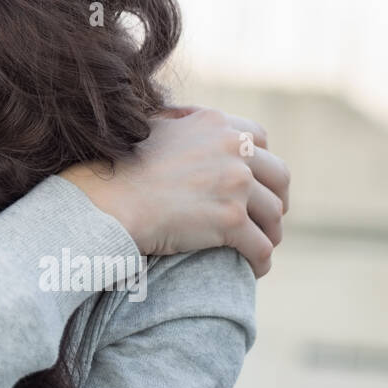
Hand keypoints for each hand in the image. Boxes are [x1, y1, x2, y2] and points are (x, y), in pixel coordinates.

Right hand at [59, 106, 289, 277]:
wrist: (108, 200)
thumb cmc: (119, 167)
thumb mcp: (152, 127)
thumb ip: (179, 121)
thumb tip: (185, 118)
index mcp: (215, 124)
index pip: (258, 137)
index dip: (261, 161)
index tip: (255, 179)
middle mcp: (232, 149)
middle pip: (278, 174)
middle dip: (277, 197)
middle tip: (269, 216)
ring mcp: (235, 184)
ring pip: (273, 213)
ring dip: (270, 231)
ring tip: (261, 244)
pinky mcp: (231, 219)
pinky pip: (261, 246)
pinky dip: (260, 260)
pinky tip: (254, 269)